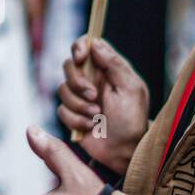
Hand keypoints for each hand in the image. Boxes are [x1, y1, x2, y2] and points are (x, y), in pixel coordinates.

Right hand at [58, 36, 148, 173]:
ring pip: (62, 90)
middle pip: (69, 66)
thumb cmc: (132, 120)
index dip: (79, 47)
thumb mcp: (130, 89)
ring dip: (79, 105)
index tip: (81, 58)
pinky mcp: (72, 115)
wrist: (124, 151)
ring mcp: (80, 97)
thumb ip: (114, 64)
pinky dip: (76, 119)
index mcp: (107, 69)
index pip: (87, 45)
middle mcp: (92, 80)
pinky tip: (91, 126)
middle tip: (94, 96)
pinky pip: (62, 110)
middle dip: (78, 82)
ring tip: (97, 116)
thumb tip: (95, 43)